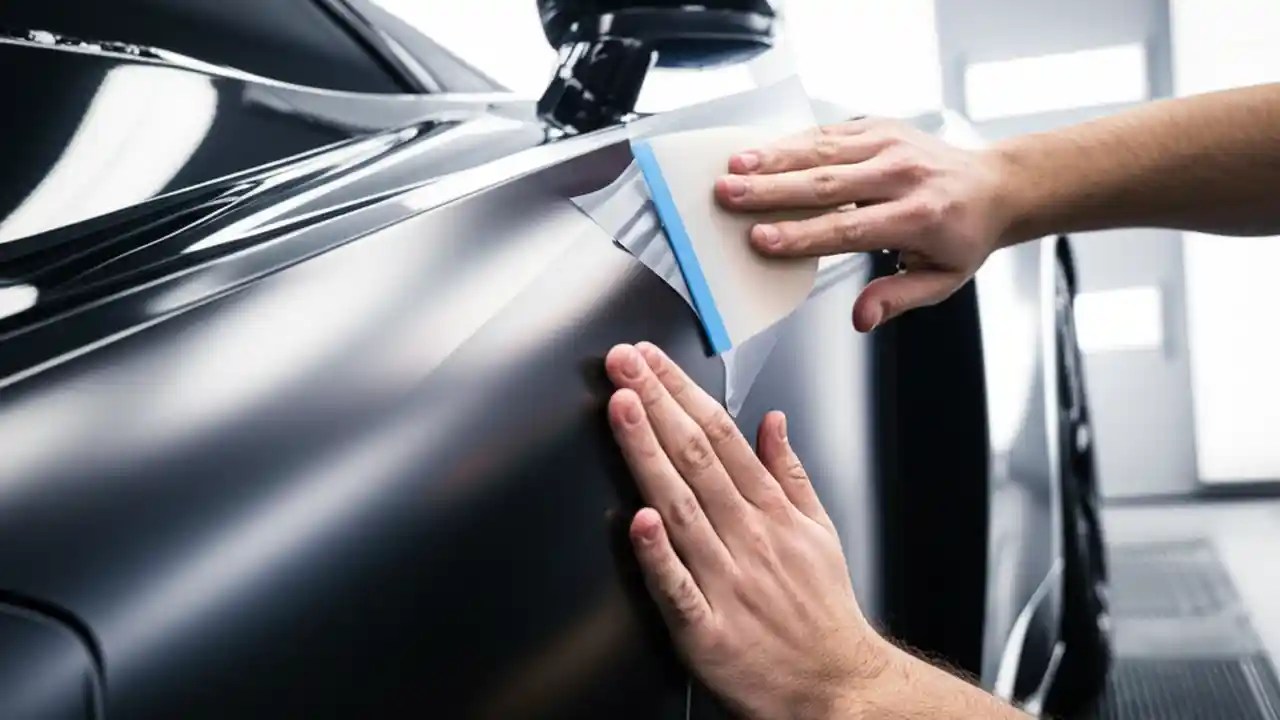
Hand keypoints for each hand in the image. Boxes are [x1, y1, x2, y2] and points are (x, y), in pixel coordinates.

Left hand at [604, 342, 887, 719]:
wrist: (840, 689)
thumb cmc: (823, 613)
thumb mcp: (822, 531)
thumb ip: (791, 472)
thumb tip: (774, 421)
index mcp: (771, 512)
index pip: (719, 435)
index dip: (680, 392)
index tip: (649, 361)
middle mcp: (748, 538)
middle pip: (695, 457)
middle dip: (655, 403)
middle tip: (623, 362)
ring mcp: (727, 582)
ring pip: (680, 506)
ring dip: (648, 454)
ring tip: (622, 409)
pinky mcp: (707, 630)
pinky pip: (678, 587)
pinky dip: (658, 555)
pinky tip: (637, 520)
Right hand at [714, 118, 1013, 331]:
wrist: (994, 185)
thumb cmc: (961, 237)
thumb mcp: (941, 280)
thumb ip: (897, 298)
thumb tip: (862, 317)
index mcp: (918, 217)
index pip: (848, 228)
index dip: (801, 235)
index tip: (761, 240)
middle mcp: (902, 174)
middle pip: (825, 183)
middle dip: (772, 190)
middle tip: (729, 194)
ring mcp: (890, 144)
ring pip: (822, 150)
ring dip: (773, 158)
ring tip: (734, 166)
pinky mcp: (879, 127)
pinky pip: (829, 132)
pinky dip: (791, 141)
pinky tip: (759, 150)